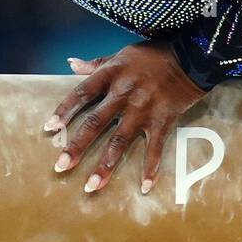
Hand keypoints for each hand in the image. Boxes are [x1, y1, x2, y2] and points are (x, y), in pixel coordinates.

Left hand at [42, 40, 206, 194]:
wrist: (191, 56)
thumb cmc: (153, 55)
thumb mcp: (122, 54)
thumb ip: (96, 63)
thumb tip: (71, 64)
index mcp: (112, 75)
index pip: (82, 93)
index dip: (65, 111)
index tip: (49, 128)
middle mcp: (124, 93)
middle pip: (95, 122)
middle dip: (77, 146)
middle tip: (61, 167)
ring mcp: (144, 109)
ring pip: (120, 141)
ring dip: (105, 165)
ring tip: (92, 186)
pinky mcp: (163, 120)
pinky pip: (154, 147)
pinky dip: (150, 168)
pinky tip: (144, 187)